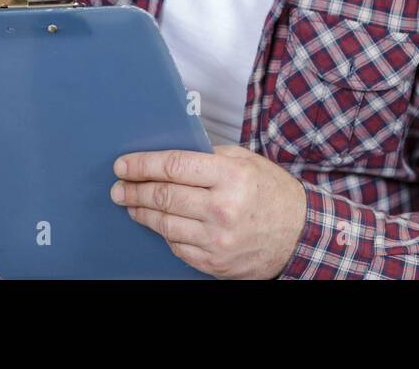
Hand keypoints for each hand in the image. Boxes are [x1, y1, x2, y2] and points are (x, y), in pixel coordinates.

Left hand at [111, 145, 305, 278]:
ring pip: (165, 224)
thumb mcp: (246, 162)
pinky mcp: (214, 263)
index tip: (123, 164)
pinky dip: (164, 234)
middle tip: (118, 186)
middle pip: (164, 196)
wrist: (300, 235)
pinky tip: (157, 223)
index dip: (143, 165)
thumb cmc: (272, 193)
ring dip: (142, 212)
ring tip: (130, 203)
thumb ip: (209, 156)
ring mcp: (217, 240)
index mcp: (231, 177)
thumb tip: (169, 156)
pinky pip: (177, 247)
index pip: (174, 166)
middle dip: (134, 190)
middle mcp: (222, 209)